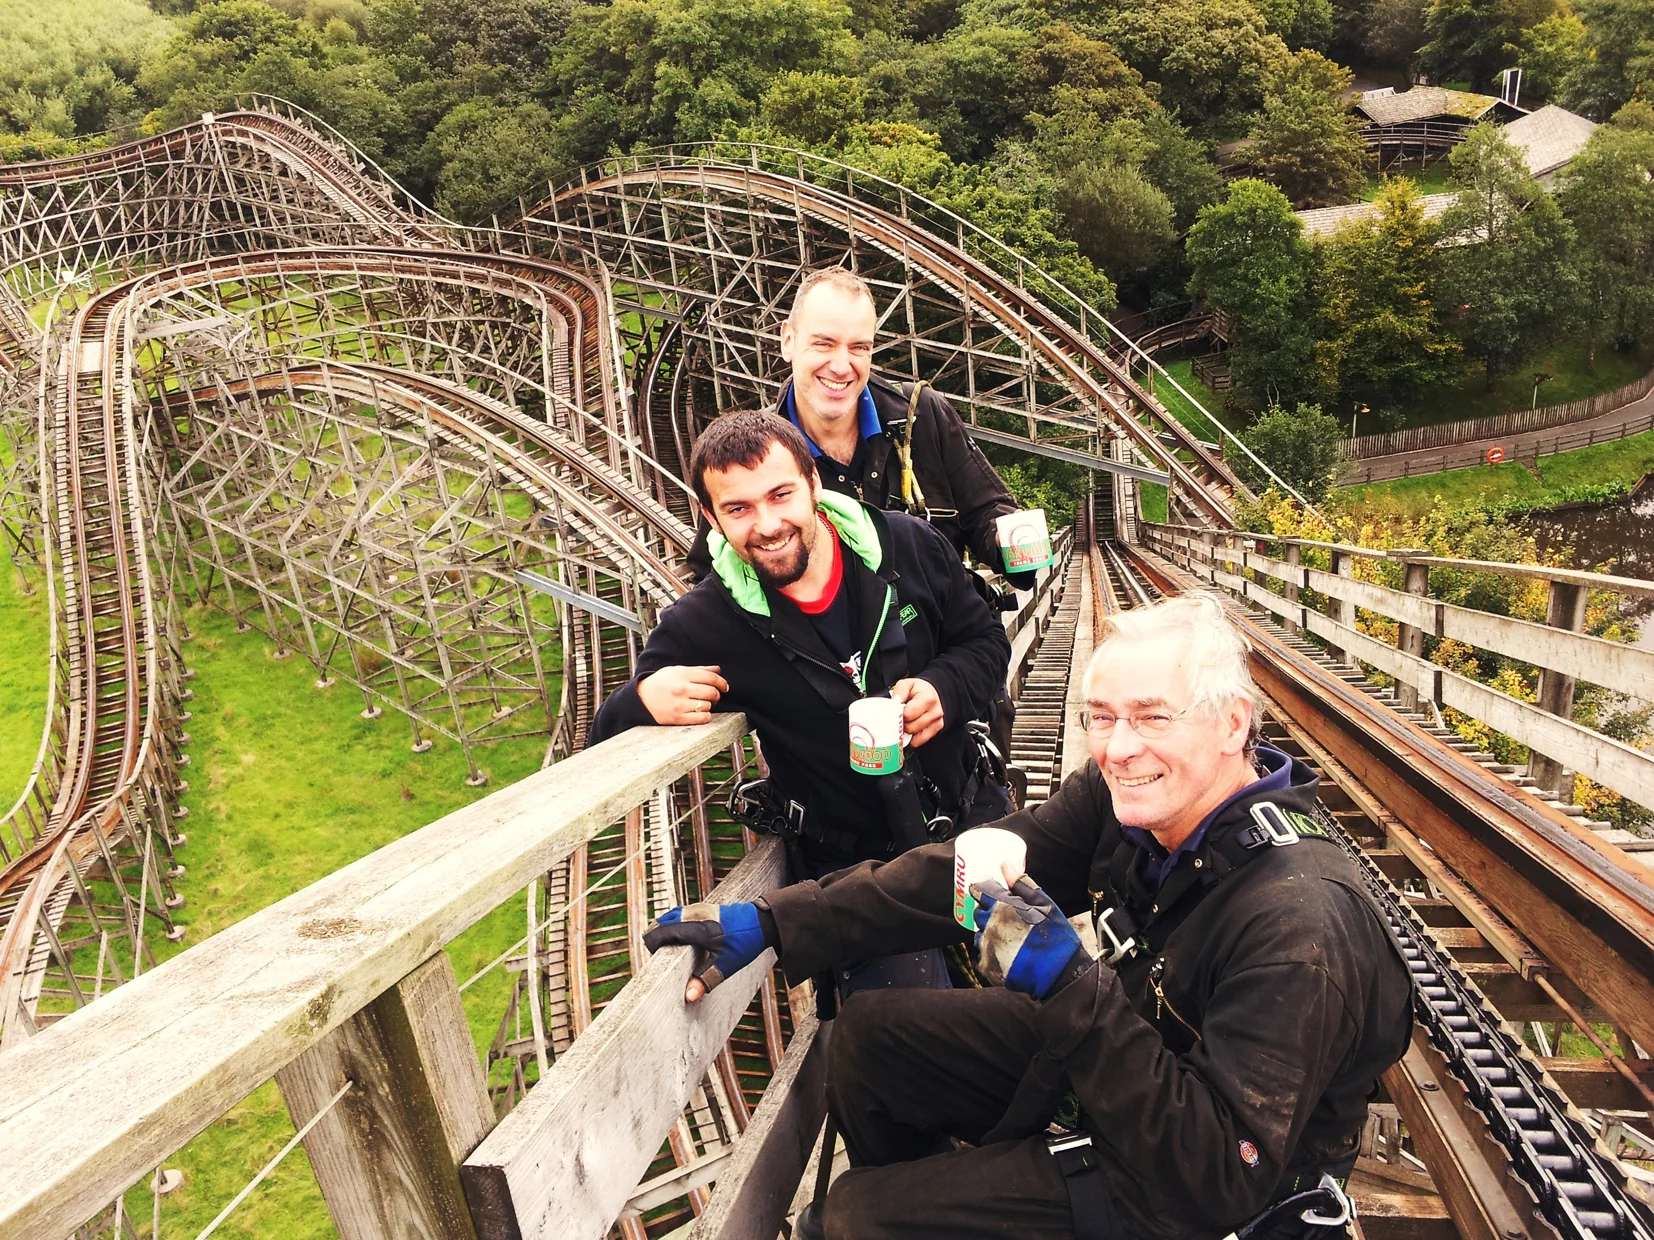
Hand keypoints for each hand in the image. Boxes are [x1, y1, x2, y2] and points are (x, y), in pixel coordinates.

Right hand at [638, 665, 728, 725]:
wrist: (640, 698)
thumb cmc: (660, 683)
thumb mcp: (676, 671)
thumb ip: (698, 670)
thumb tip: (717, 669)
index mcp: (682, 674)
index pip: (711, 677)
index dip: (722, 682)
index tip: (724, 686)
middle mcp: (682, 689)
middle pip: (712, 692)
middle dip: (717, 694)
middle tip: (714, 696)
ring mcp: (680, 704)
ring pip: (707, 706)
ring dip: (709, 705)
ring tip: (702, 703)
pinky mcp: (677, 718)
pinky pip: (702, 718)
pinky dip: (706, 716)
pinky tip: (701, 713)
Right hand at [643, 901, 769, 1002]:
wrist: (762, 921)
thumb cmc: (745, 941)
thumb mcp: (727, 964)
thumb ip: (706, 979)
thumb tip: (687, 996)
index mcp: (696, 927)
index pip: (660, 933)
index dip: (652, 947)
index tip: (656, 961)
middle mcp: (693, 914)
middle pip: (660, 923)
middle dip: (656, 939)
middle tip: (662, 958)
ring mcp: (697, 909)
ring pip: (669, 917)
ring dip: (664, 931)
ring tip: (668, 949)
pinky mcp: (702, 908)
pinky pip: (679, 914)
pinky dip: (673, 924)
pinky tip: (680, 939)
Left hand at [891, 677, 943, 746]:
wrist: (933, 693)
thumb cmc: (918, 690)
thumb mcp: (907, 684)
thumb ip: (900, 691)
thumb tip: (895, 702)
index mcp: (928, 699)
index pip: (908, 715)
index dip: (899, 714)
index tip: (897, 711)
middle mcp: (935, 712)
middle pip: (910, 727)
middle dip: (902, 723)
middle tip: (901, 715)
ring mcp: (937, 722)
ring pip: (914, 735)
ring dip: (907, 730)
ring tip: (907, 720)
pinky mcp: (936, 729)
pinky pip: (919, 741)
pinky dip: (913, 737)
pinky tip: (912, 728)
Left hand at [971, 877, 1089, 999]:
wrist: (1061, 974)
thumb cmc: (1055, 936)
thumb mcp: (1043, 903)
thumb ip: (1021, 884)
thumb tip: (1004, 864)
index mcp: (1002, 907)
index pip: (978, 892)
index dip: (984, 892)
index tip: (992, 895)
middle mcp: (989, 926)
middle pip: (979, 913)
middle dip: (989, 912)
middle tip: (1008, 919)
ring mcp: (986, 948)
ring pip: (979, 934)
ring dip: (989, 933)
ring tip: (1011, 939)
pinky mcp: (987, 967)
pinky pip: (983, 955)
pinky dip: (992, 953)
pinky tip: (1009, 954)